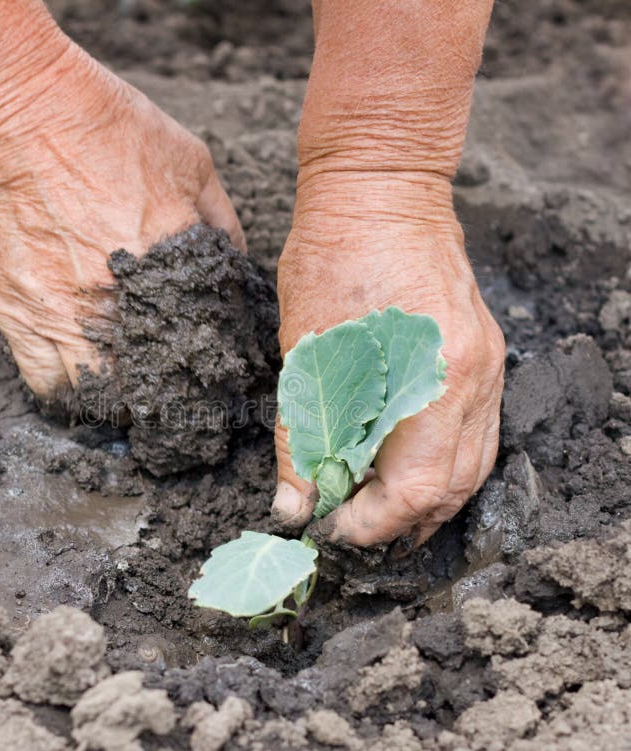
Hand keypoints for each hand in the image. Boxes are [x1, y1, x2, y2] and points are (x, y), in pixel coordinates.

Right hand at [0, 41, 243, 402]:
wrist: (10, 110)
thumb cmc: (102, 125)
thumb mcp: (188, 159)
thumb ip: (221, 221)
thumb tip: (235, 268)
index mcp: (174, 261)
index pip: (210, 339)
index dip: (215, 367)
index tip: (215, 378)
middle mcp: (123, 299)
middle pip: (157, 380)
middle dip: (171, 397)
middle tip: (174, 398)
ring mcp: (68, 314)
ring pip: (103, 396)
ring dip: (120, 402)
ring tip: (128, 394)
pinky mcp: (19, 315)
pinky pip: (48, 383)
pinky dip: (68, 393)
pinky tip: (80, 382)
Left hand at [271, 171, 504, 549]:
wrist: (382, 189)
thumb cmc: (333, 259)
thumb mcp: (304, 351)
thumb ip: (302, 435)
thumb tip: (295, 507)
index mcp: (429, 380)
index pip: (414, 492)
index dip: (370, 523)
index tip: (329, 527)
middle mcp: (473, 382)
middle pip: (453, 491)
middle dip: (398, 521)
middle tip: (347, 523)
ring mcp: (487, 369)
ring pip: (472, 469)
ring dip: (423, 500)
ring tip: (372, 505)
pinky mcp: (484, 357)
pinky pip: (475, 435)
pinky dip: (439, 464)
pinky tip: (400, 463)